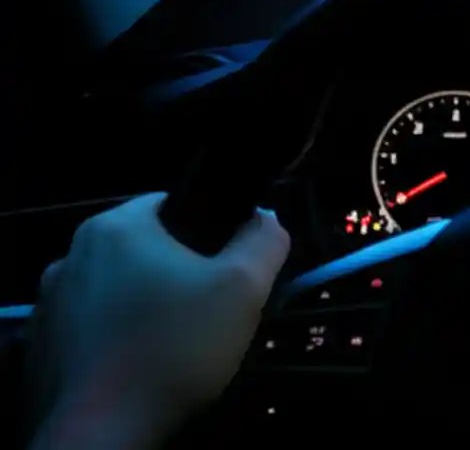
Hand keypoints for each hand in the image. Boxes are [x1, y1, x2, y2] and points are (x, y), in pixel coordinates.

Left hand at [26, 193, 289, 449]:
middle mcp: (71, 255)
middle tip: (210, 313)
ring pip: (117, 290)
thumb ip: (264, 242)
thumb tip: (265, 219)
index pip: (171, 204)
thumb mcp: (243, 289)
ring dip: (145, 307)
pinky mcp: (42, 346)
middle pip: (144, 250)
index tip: (228, 271)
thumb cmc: (174, 348)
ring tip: (176, 346)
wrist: (101, 433)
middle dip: (178, 275)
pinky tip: (141, 367)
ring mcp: (49, 303)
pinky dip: (117, 339)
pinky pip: (92, 328)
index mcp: (115, 226)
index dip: (209, 233)